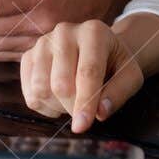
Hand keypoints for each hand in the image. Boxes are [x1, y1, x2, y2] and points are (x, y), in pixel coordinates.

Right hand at [20, 20, 144, 132]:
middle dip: (73, 107)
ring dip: (58, 107)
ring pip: (40, 89)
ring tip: (73, 100)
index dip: (85, 102)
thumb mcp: (130, 77)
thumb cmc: (116, 65)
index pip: (87, 72)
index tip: (82, 127)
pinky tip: (59, 99)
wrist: (100, 50)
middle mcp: (64, 32)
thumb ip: (119, 93)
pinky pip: (30, 94)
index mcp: (93, 32)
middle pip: (60, 84)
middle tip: (86, 109)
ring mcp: (42, 43)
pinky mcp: (28, 56)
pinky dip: (45, 106)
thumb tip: (100, 112)